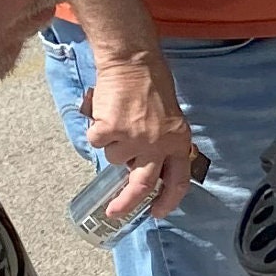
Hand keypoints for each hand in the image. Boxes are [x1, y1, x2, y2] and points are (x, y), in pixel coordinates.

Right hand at [79, 54, 196, 220]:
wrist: (133, 62)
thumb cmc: (152, 84)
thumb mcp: (171, 118)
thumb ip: (163, 143)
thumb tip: (146, 165)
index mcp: (178, 142)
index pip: (178, 181)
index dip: (168, 201)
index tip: (156, 213)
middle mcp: (158, 145)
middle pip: (142, 185)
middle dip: (126, 203)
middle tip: (114, 212)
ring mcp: (134, 139)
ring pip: (115, 159)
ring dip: (113, 145)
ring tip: (119, 120)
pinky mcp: (111, 130)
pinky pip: (98, 142)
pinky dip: (97, 131)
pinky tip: (107, 114)